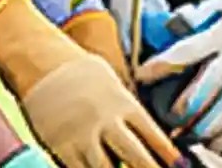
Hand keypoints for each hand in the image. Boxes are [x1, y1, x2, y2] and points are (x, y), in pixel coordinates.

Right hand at [0, 0, 183, 167]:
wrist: (41, 63)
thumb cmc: (80, 71)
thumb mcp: (113, 83)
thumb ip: (129, 108)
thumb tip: (147, 130)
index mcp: (124, 104)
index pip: (154, 136)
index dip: (169, 156)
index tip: (180, 167)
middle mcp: (107, 122)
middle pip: (137, 158)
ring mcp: (84, 137)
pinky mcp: (62, 148)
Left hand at [137, 0, 221, 137]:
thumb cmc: (217, 16)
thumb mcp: (203, 8)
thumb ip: (182, 20)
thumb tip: (157, 31)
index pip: (189, 52)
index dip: (163, 65)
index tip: (140, 75)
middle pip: (205, 89)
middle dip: (179, 106)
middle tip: (155, 113)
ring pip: (220, 111)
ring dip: (194, 125)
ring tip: (171, 133)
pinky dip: (207, 129)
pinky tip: (188, 136)